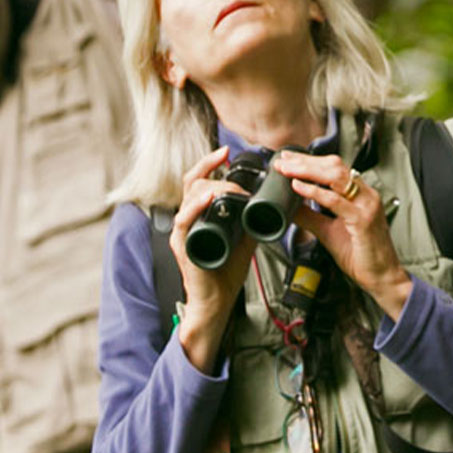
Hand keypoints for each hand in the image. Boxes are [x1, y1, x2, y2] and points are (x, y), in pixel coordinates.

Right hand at [170, 146, 256, 373]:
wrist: (218, 300)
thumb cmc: (227, 270)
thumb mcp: (245, 236)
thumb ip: (252, 218)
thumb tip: (270, 201)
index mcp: (200, 213)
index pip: (199, 180)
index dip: (210, 163)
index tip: (227, 152)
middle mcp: (188, 218)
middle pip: (193, 182)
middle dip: (211, 168)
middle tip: (231, 166)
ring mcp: (183, 231)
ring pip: (190, 196)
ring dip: (213, 187)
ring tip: (233, 190)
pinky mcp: (182, 245)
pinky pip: (183, 220)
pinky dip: (196, 207)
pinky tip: (209, 199)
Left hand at [278, 152, 412, 318]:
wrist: (381, 276)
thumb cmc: (361, 254)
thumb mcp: (328, 231)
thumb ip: (310, 216)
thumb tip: (289, 206)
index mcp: (360, 195)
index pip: (334, 168)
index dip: (310, 161)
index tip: (288, 160)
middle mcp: (365, 195)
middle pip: (334, 166)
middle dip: (305, 162)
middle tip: (282, 162)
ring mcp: (366, 205)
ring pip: (335, 177)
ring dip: (307, 171)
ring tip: (287, 170)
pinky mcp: (363, 220)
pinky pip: (335, 201)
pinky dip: (315, 192)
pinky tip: (298, 187)